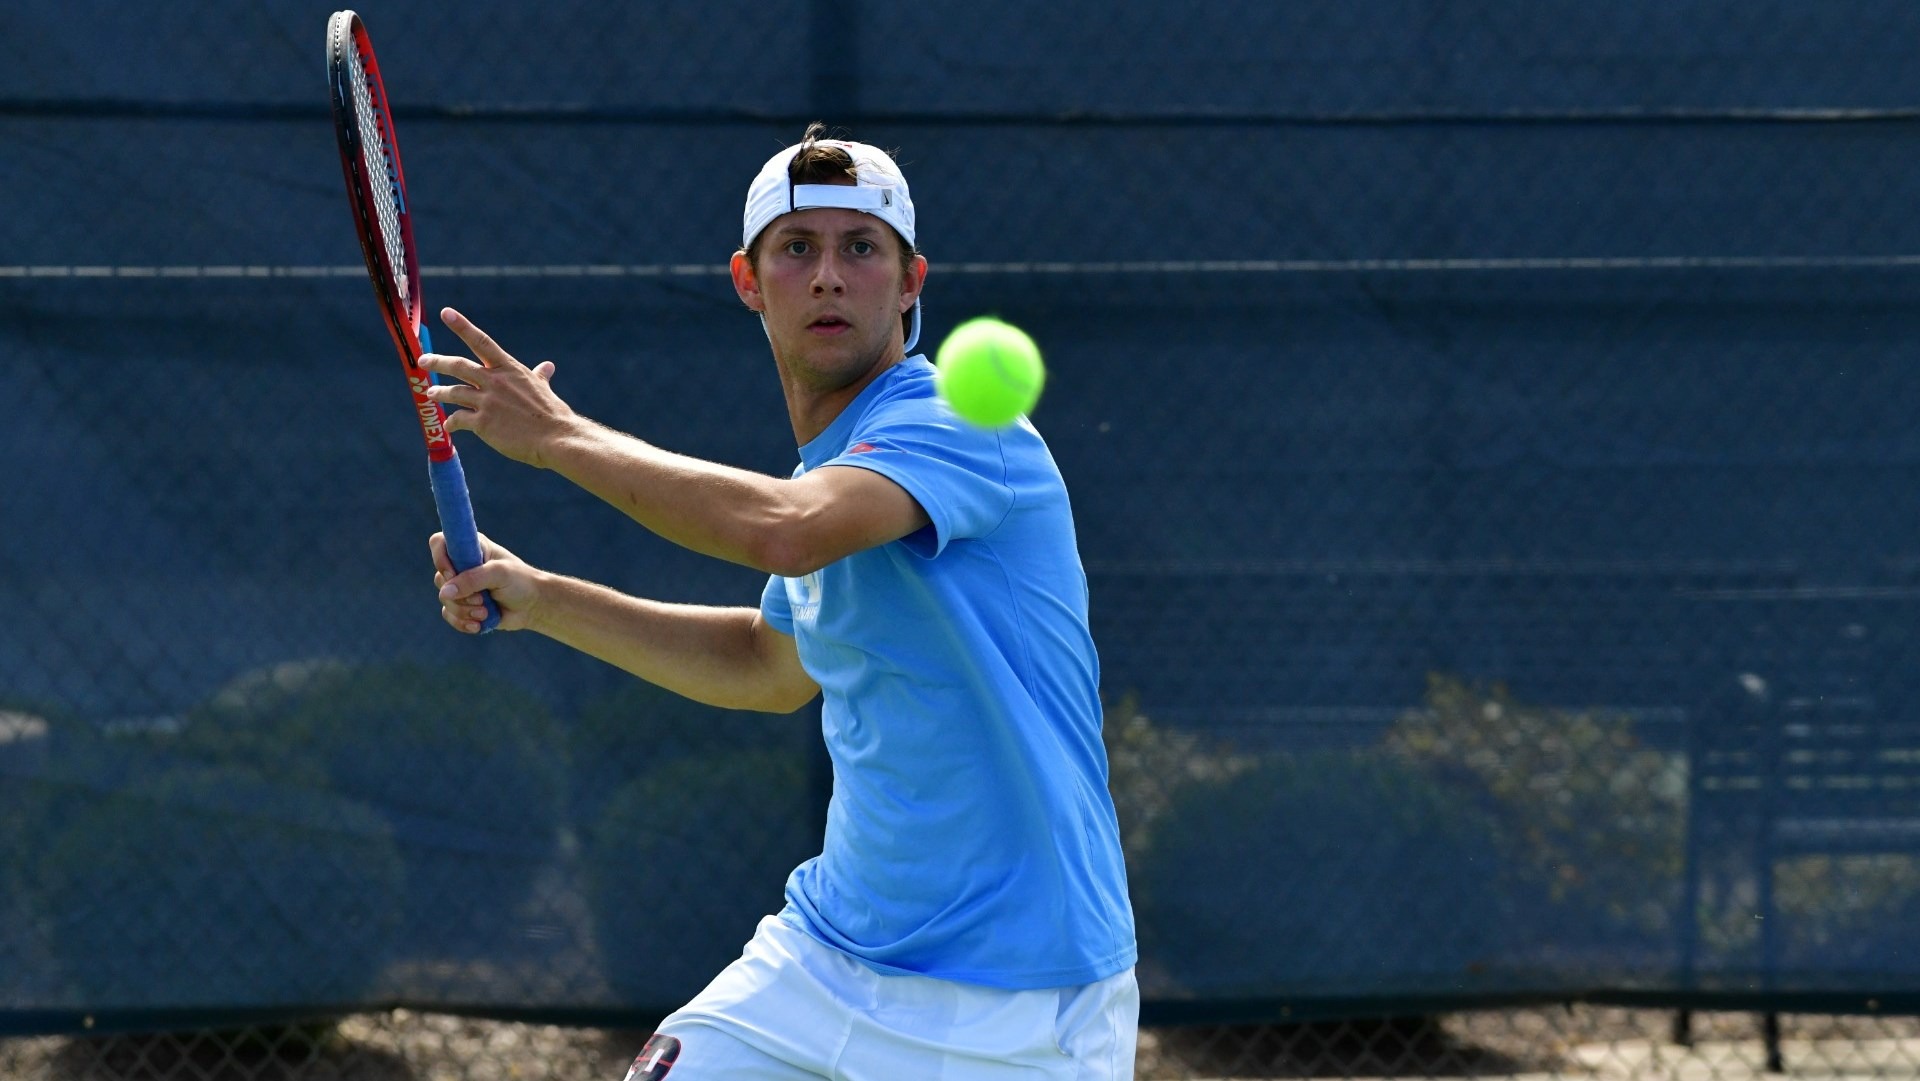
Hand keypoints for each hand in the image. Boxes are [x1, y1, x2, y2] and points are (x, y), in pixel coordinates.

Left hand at [419, 307, 572, 467]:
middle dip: (437, 362)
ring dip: (440, 392)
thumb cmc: (552, 414)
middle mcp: (495, 381)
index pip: (482, 341)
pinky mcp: (483, 423)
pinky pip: (459, 419)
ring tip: (431, 393)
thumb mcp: (544, 389)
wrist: (555, 437)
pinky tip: (449, 426)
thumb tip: (547, 366)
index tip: (446, 312)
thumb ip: (540, 376)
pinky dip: (451, 422)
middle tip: (423, 360)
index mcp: (509, 369)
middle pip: (458, 365)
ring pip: (454, 392)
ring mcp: (487, 402)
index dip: (462, 326)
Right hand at [430, 530, 540, 633]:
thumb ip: (473, 579)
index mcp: (470, 548)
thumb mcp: (499, 574)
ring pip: (445, 600)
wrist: (533, 606)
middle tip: (482, 599)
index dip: (440, 558)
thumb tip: (445, 593)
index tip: (452, 574)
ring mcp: (461, 586)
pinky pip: (449, 615)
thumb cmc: (520, 582)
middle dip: (461, 595)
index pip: (439, 543)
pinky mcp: (463, 605)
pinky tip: (478, 625)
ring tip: (485, 612)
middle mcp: (461, 565)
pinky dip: (462, 622)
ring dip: (464, 610)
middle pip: (440, 578)